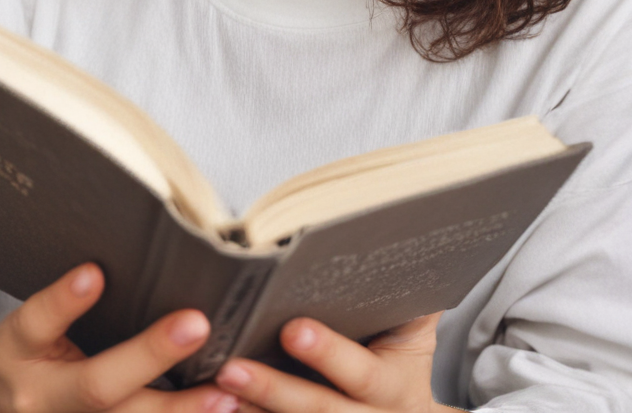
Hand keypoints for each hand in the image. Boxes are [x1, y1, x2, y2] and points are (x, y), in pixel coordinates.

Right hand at [0, 263, 240, 412]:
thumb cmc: (22, 346)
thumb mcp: (28, 316)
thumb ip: (68, 293)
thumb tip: (134, 243)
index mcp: (17, 349)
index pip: (36, 322)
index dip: (64, 300)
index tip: (94, 272)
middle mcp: (38, 398)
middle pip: (94, 386)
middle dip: (149, 356)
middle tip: (196, 324)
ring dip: (181, 409)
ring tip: (226, 388)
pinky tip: (222, 407)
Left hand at [215, 312, 457, 411]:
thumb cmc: (401, 352)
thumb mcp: (415, 325)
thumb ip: (405, 290)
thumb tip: (393, 235)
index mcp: (395, 386)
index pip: (362, 372)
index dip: (328, 353)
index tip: (292, 329)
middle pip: (319, 410)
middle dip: (274, 389)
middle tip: (231, 366)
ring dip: (253, 407)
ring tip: (216, 384)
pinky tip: (221, 405)